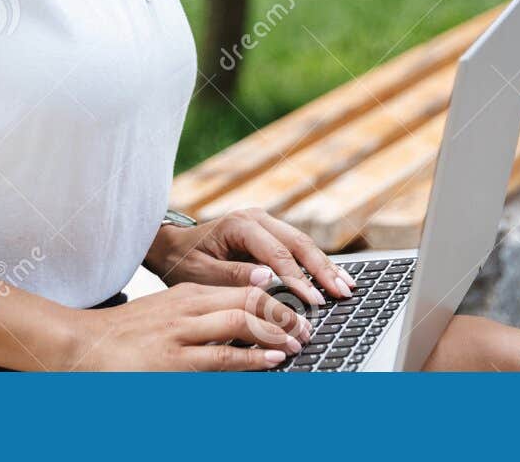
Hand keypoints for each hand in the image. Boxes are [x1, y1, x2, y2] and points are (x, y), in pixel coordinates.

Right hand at [61, 282, 314, 370]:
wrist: (81, 345)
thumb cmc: (124, 335)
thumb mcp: (164, 315)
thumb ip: (197, 316)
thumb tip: (234, 323)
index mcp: (187, 295)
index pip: (243, 286)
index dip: (275, 297)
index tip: (295, 308)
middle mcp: (188, 308)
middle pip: (249, 299)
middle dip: (283, 313)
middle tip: (305, 326)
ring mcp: (181, 333)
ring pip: (240, 323)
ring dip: (274, 333)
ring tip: (297, 342)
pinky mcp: (174, 361)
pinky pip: (222, 355)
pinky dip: (251, 357)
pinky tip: (270, 360)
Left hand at [143, 206, 354, 309]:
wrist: (172, 247)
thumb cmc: (183, 262)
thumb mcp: (201, 274)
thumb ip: (233, 275)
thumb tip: (268, 278)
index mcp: (240, 224)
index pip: (277, 253)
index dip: (298, 278)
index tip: (313, 300)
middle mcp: (256, 218)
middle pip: (298, 243)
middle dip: (322, 269)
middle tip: (343, 293)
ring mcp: (265, 224)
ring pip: (303, 244)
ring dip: (325, 266)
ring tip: (347, 287)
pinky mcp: (269, 235)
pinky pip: (296, 249)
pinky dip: (315, 264)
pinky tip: (332, 279)